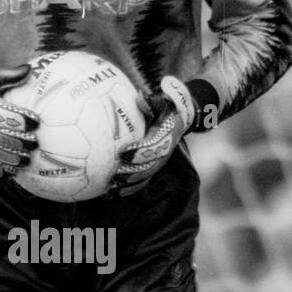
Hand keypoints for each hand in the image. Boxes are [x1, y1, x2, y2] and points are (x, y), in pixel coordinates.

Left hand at [110, 76, 195, 195]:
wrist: (179, 120)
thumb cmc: (165, 109)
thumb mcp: (161, 103)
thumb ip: (152, 102)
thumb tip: (140, 98)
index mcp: (165, 136)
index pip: (153, 146)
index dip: (139, 151)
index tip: (124, 152)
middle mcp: (163, 152)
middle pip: (148, 166)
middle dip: (131, 171)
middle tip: (115, 172)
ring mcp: (159, 162)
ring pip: (144, 176)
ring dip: (128, 183)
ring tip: (112, 186)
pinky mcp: (153, 168)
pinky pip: (142, 181)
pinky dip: (129, 188)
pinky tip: (115, 193)